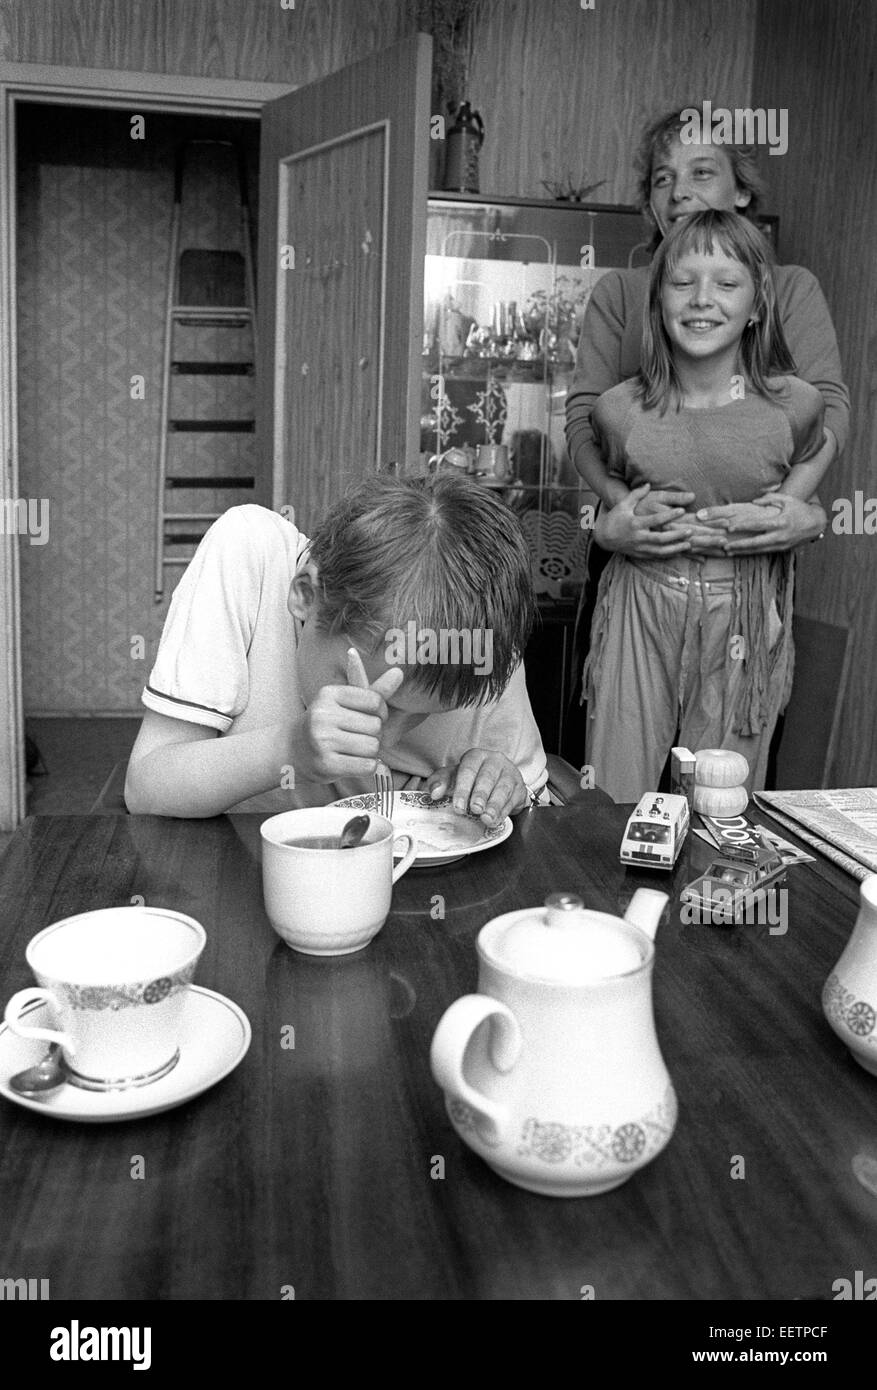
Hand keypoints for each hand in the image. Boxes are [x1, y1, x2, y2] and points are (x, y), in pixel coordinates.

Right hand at [292, 666, 403, 783]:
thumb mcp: (347, 703)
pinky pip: (367, 766)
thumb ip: (375, 691)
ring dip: (370, 752)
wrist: (295, 750)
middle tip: (358, 736)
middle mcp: (323, 715)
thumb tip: (399, 672)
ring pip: (372, 747)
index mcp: (329, 694)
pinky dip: (367, 766)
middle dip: (374, 734)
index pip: (375, 701)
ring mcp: (322, 741)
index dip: (381, 712)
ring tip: (354, 750)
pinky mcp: (326, 764)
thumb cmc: (329, 724)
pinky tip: (353, 762)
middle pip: (375, 726)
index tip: (372, 717)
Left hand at [426, 749, 527, 825]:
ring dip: (494, 805)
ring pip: (503, 788)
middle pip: (487, 777)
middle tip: (475, 809)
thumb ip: (440, 782)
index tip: (458, 806)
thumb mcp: (453, 777)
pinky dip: (504, 811)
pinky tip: (496, 820)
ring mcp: (510, 773)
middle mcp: (494, 761)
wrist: (497, 784)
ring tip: (486, 818)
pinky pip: (513, 799)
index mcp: (476, 756)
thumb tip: (434, 793)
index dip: (462, 788)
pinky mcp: (520, 787)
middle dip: (480, 795)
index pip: (468, 769)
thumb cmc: (471, 780)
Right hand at [595, 484, 693, 556]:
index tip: (681, 510)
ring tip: (689, 544)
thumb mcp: (623, 504)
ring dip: (675, 548)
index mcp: (634, 523)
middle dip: (676, 535)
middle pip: (660, 538)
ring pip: (660, 551)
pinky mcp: (640, 555)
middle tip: (690, 531)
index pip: (654, 519)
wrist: (604, 537)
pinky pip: (657, 557)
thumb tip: (648, 484)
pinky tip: (679, 552)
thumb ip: (636, 495)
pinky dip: (669, 555)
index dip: (669, 515)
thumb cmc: (615, 518)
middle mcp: (638, 537)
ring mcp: (639, 548)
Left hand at [693, 494, 826, 553]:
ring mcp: (780, 545)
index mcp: (780, 522)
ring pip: (757, 550)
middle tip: (724, 545)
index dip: (742, 526)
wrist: (816, 525)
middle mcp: (779, 535)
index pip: (758, 525)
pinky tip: (739, 553)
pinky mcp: (780, 550)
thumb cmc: (800, 509)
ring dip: (741, 551)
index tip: (729, 527)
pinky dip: (749, 553)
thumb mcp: (787, 500)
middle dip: (739, 544)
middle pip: (755, 542)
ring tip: (726, 551)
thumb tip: (753, 501)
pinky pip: (762, 552)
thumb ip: (770, 499)